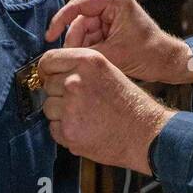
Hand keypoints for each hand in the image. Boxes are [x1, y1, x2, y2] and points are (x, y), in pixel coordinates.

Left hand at [38, 48, 174, 172]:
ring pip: (48, 107)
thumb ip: (80, 68)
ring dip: (60, 113)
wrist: (145, 132)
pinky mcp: (68, 131)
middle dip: (58, 93)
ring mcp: (70, 107)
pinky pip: (53, 128)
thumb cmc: (130, 103)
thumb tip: (53, 72)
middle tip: (80, 101)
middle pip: (48, 85)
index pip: (48, 59)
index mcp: (87, 61)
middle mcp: (75, 81)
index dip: (47, 69)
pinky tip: (84, 128)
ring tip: (85, 115)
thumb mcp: (108, 71)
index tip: (48, 75)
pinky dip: (64, 130)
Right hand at [45, 0, 192, 84]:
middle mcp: (112, 3)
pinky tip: (89, 59)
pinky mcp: (112, 26)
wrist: (167, 62)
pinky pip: (91, 35)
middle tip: (69, 56)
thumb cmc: (149, 54)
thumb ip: (86, 51)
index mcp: (115, 1)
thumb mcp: (113, 53)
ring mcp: (112, 14)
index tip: (50, 35)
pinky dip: (88, 47)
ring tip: (83, 61)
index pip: (79, 5)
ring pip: (84, 29)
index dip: (61, 20)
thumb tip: (62, 54)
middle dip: (74, 39)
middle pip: (80, 19)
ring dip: (81, 45)